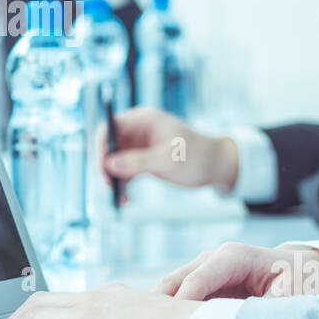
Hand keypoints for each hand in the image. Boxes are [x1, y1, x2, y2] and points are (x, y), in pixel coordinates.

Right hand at [98, 106, 238, 193]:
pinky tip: (125, 198)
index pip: (111, 126)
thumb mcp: (169, 160)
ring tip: (120, 197)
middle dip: (105, 165)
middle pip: (109, 144)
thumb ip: (138, 162)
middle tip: (108, 185)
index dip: (101, 144)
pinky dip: (123, 184)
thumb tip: (109, 164)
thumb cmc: (198, 156)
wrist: (217, 167)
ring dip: (113, 178)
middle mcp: (138, 130)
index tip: (101, 166)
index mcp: (144, 119)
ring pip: (115, 160)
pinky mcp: (142, 160)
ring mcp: (139, 145)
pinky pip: (125, 171)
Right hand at [156, 242, 318, 300]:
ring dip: (159, 311)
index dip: (183, 303)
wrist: (309, 273)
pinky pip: (178, 297)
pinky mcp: (204, 284)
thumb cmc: (303, 282)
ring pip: (171, 289)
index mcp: (234, 256)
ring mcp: (206, 269)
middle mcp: (214, 258)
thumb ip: (266, 312)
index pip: (198, 278)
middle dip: (160, 307)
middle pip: (176, 281)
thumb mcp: (292, 297)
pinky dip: (167, 313)